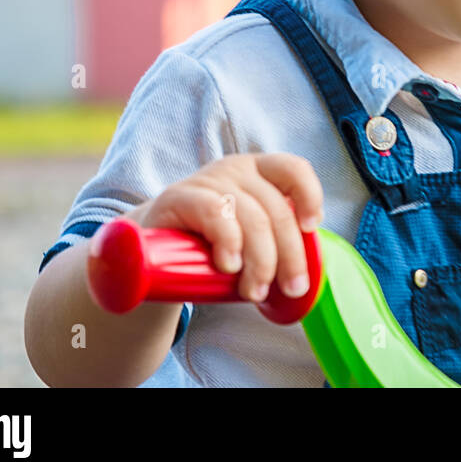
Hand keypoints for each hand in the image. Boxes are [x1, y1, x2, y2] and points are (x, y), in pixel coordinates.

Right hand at [123, 153, 323, 303]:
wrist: (148, 253)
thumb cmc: (208, 248)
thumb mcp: (246, 237)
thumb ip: (274, 243)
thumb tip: (309, 280)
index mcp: (258, 172)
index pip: (293, 169)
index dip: (310, 195)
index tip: (312, 228)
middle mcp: (235, 169)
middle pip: (276, 208)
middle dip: (289, 255)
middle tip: (290, 289)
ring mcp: (206, 181)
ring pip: (252, 217)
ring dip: (260, 261)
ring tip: (254, 292)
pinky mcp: (177, 197)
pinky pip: (215, 213)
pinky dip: (229, 242)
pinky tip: (229, 266)